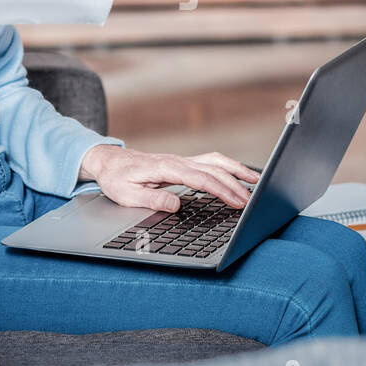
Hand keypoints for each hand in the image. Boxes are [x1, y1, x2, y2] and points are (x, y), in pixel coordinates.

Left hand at [78, 145, 259, 212]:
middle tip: (252, 201)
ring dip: (236, 170)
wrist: (109, 161)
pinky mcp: (182, 163)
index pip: (201, 178)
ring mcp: (181, 160)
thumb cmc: (116, 178)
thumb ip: (152, 199)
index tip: (236, 201)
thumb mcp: (126, 194)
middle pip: (213, 169)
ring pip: (215, 161)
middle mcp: (177, 161)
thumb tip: (177, 204)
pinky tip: (238, 174)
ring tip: (256, 183)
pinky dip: (228, 167)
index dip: (221, 190)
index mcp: (165, 167)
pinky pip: (210, 161)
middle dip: (235, 184)